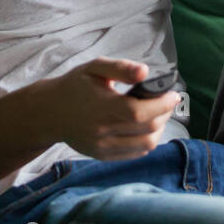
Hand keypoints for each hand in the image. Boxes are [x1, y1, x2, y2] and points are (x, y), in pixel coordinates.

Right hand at [38, 57, 179, 161]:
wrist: (50, 112)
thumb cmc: (75, 85)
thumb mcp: (94, 68)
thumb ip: (120, 68)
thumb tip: (145, 71)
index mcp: (101, 106)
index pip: (140, 112)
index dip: (162, 104)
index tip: (173, 94)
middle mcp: (102, 131)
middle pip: (147, 129)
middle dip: (165, 114)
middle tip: (167, 102)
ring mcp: (103, 147)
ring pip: (145, 144)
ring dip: (159, 129)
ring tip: (158, 115)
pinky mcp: (103, 155)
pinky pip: (135, 153)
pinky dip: (147, 141)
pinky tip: (145, 127)